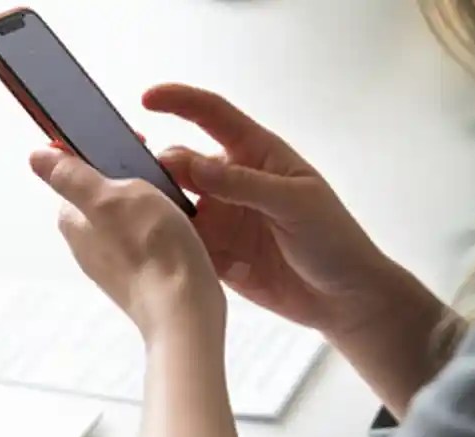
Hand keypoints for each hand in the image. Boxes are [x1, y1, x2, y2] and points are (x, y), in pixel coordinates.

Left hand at [29, 147, 224, 343]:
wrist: (183, 309)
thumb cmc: (149, 250)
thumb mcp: (109, 197)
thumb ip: (72, 175)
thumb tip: (36, 157)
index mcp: (72, 219)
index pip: (75, 171)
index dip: (101, 150)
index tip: (133, 143)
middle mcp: (86, 241)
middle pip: (104, 192)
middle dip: (130, 176)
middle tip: (159, 170)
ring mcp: (113, 259)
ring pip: (129, 214)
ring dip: (150, 200)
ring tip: (173, 199)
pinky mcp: (139, 273)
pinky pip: (147, 236)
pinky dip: (162, 225)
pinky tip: (179, 227)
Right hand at [141, 83, 408, 336]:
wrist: (343, 299)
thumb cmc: (332, 239)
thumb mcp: (294, 203)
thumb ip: (241, 183)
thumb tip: (187, 162)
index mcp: (256, 154)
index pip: (212, 115)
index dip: (180, 102)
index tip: (146, 99)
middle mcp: (230, 182)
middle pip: (180, 162)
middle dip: (153, 163)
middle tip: (130, 178)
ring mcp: (218, 217)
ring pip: (171, 203)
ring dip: (152, 205)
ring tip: (131, 212)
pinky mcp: (211, 252)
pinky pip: (176, 242)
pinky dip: (161, 242)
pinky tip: (147, 246)